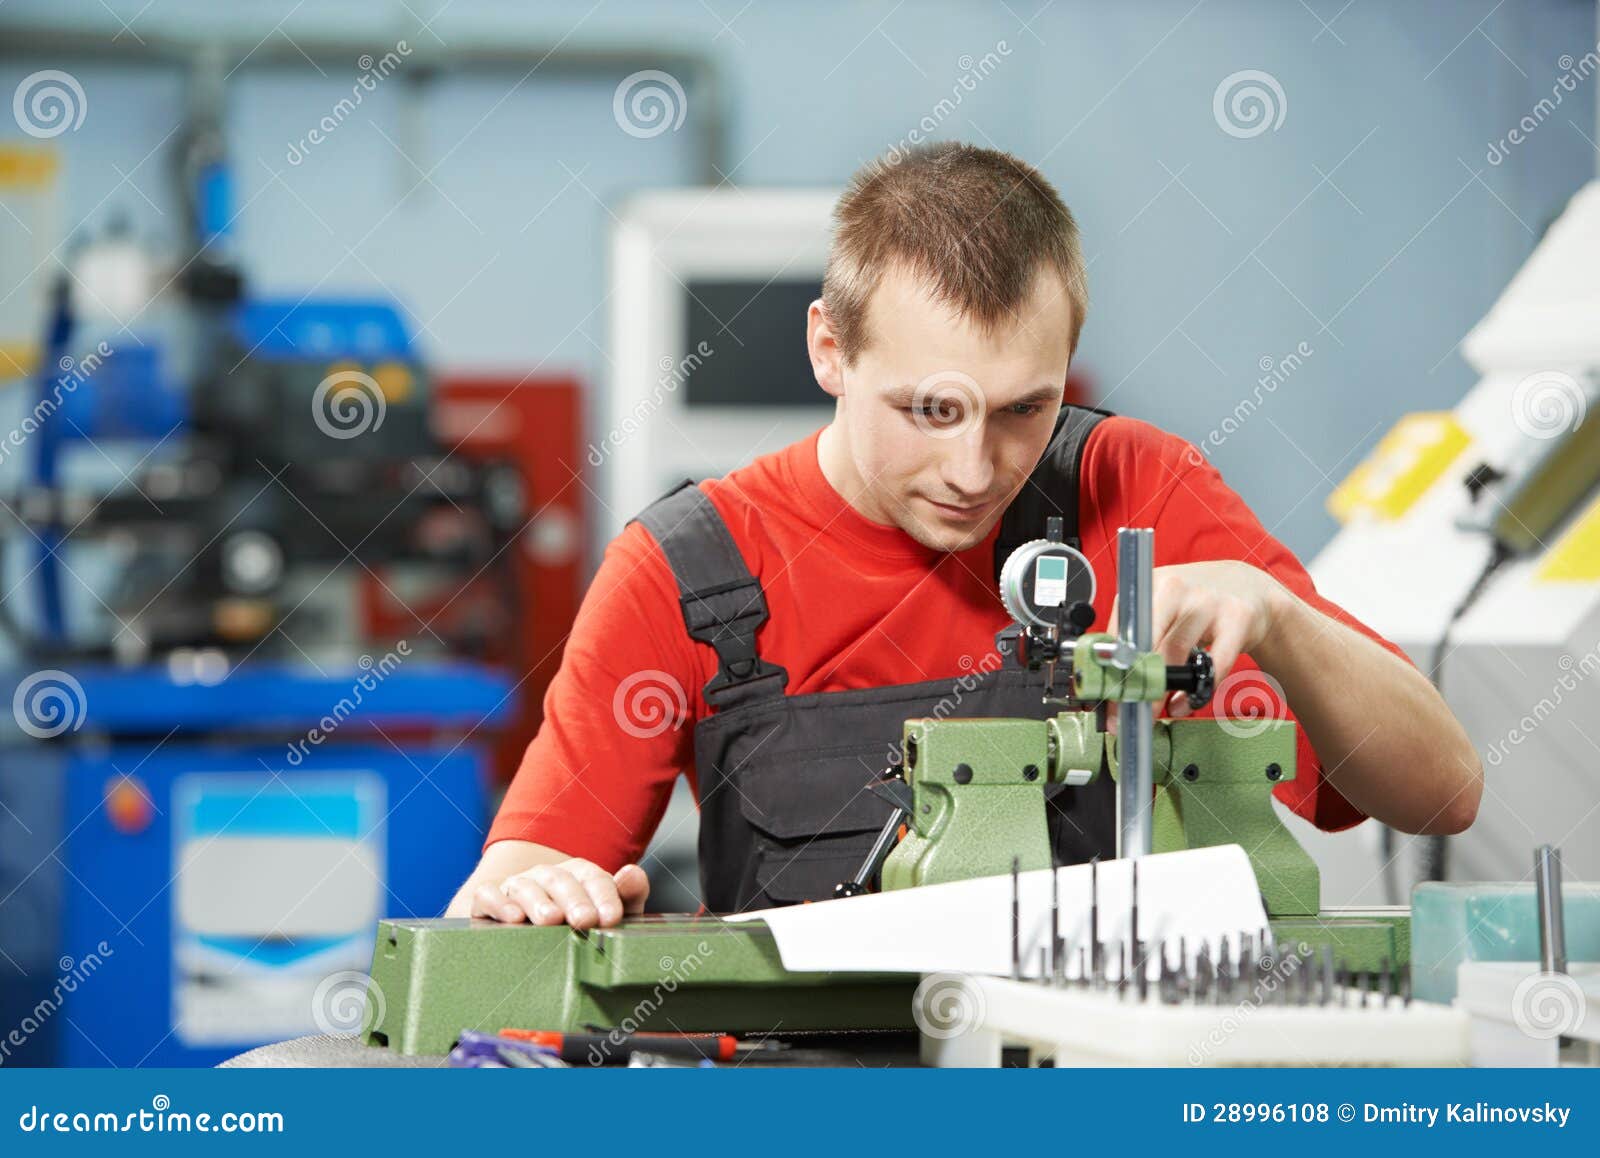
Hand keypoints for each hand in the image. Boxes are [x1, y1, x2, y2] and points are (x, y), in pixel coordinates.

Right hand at [469, 858, 649, 928]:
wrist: (524, 942)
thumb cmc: (573, 930)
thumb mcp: (605, 917)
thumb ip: (626, 897)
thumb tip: (632, 873)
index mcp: (578, 876)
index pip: (593, 878)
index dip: (605, 896)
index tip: (612, 918)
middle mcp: (546, 878)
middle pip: (560, 880)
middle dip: (574, 900)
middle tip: (585, 920)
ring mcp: (516, 887)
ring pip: (525, 886)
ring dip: (538, 902)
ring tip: (550, 920)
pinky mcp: (487, 902)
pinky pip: (489, 896)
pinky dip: (499, 904)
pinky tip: (513, 919)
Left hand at [1109, 560, 1290, 717]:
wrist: (1247, 588)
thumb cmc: (1194, 605)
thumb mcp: (1161, 609)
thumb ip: (1136, 638)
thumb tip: (1109, 682)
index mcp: (1148, 586)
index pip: (1122, 632)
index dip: (1114, 668)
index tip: (1111, 696)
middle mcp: (1175, 588)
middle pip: (1146, 642)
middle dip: (1136, 683)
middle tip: (1132, 710)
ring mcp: (1207, 601)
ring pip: (1176, 653)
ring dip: (1163, 691)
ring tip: (1158, 709)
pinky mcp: (1237, 618)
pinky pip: (1214, 664)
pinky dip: (1198, 690)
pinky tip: (1187, 701)